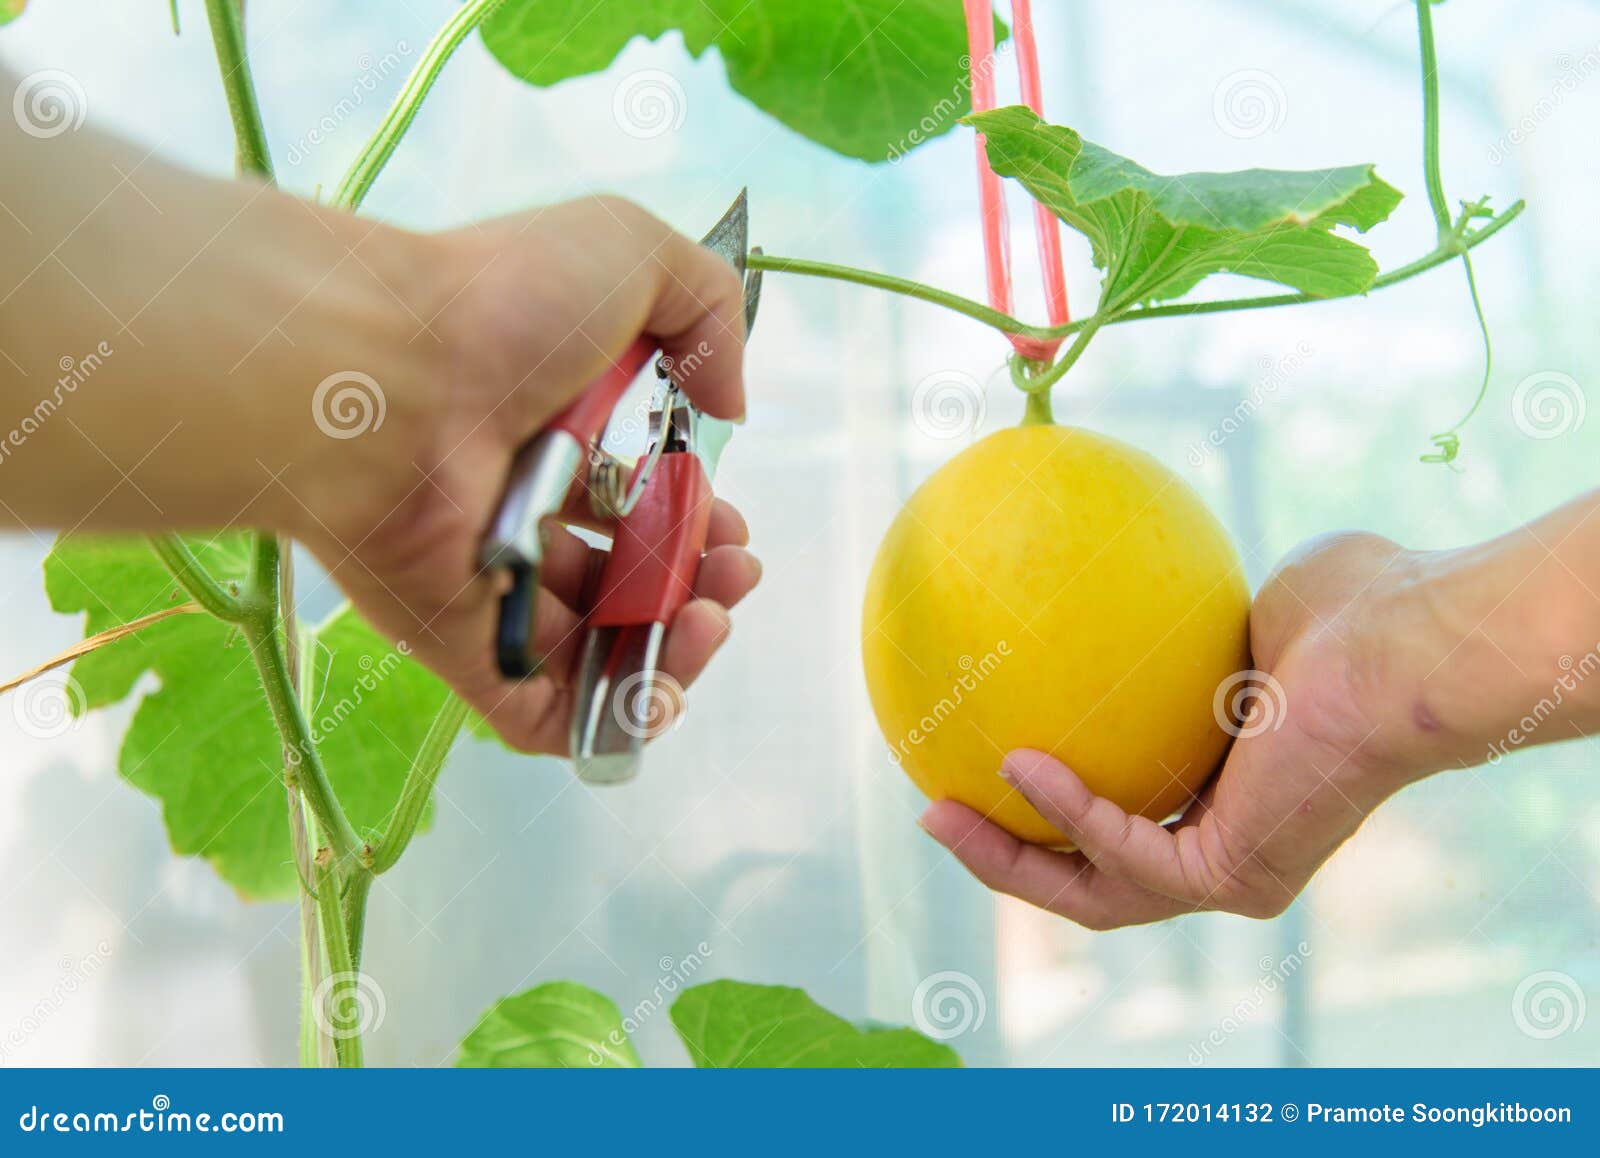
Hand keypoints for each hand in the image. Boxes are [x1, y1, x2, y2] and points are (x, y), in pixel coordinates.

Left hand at [291, 196, 758, 752]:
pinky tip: (662, 692)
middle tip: (732, 574)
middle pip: (633, 580)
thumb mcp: (630, 253)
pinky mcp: (468, 649)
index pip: (643, 500)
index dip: (703, 520)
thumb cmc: (499, 309)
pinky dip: (611, 722)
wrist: (383, 377)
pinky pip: (546, 716)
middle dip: (704, 584)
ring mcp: (497, 588)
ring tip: (707, 622)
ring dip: (677, 651)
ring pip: (602, 651)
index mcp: (561, 434)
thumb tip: (732, 404)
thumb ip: (706, 311)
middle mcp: (529, 513)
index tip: (732, 521)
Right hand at [920, 532, 1433, 927]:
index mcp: (1230, 791)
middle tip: (936, 813)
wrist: (1410, 647)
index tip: (981, 762)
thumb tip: (1124, 560)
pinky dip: (1066, 813)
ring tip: (938, 816)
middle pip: (1092, 881)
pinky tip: (1016, 765)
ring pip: (1095, 894)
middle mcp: (1230, 845)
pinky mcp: (1229, 873)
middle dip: (1007, 858)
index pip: (1124, 822)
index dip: (1047, 808)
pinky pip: (1123, 852)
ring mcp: (1231, 871)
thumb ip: (1179, 610)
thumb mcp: (1244, 599)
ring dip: (1008, 862)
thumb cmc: (1351, 612)